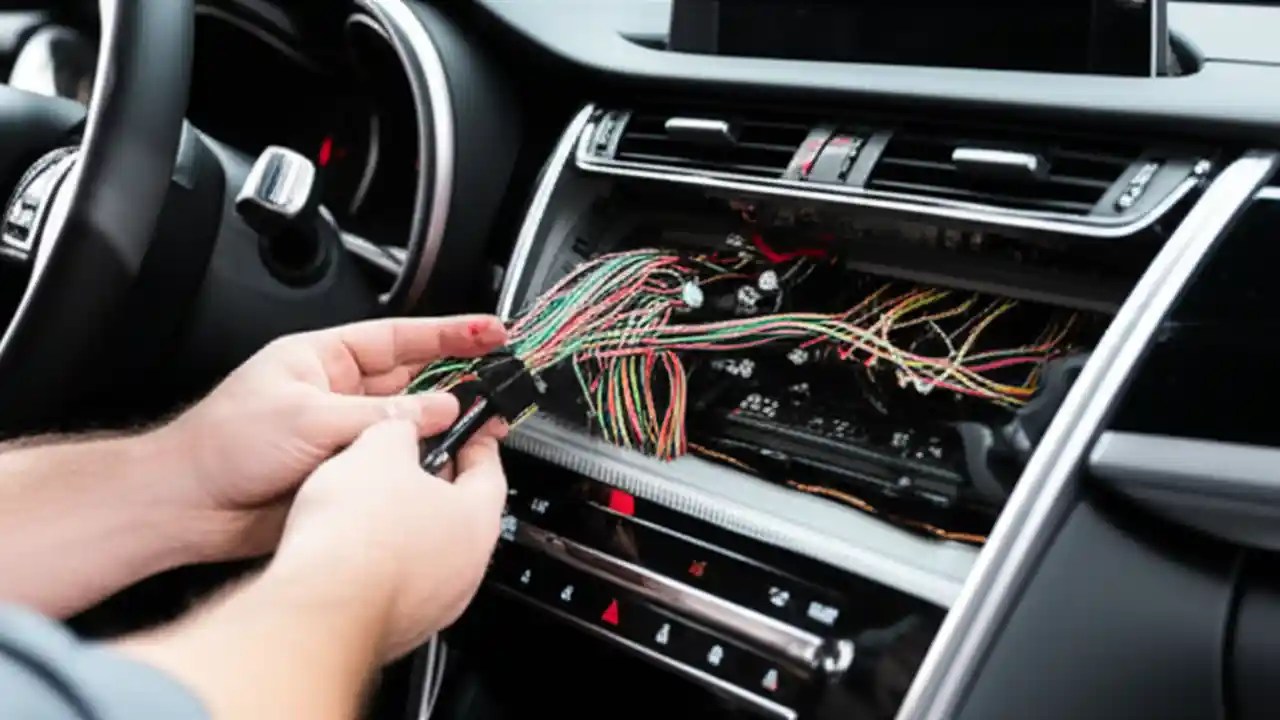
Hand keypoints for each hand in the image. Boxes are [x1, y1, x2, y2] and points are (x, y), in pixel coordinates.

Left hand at [156, 315, 506, 562]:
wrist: (189, 507)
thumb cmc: (224, 446)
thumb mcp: (307, 417)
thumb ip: (382, 417)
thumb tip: (440, 409)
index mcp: (325, 360)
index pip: (401, 338)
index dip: (450, 333)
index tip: (490, 331)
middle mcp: (341, 394)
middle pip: (416, 379)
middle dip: (461, 378)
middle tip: (503, 381)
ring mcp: (348, 436)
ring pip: (413, 425)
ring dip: (448, 425)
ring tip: (488, 425)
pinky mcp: (350, 474)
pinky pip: (399, 465)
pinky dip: (426, 464)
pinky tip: (449, 464)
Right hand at [271, 418, 508, 660]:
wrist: (319, 611)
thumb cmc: (356, 539)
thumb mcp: (378, 450)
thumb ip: (398, 430)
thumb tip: (400, 428)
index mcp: (477, 521)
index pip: (490, 469)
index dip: (475, 441)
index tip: (467, 430)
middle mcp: (465, 568)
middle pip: (459, 512)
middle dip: (433, 482)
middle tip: (408, 460)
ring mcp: (433, 603)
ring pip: (427, 550)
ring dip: (404, 524)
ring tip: (368, 503)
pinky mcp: (398, 625)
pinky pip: (397, 582)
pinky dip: (381, 562)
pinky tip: (349, 548)